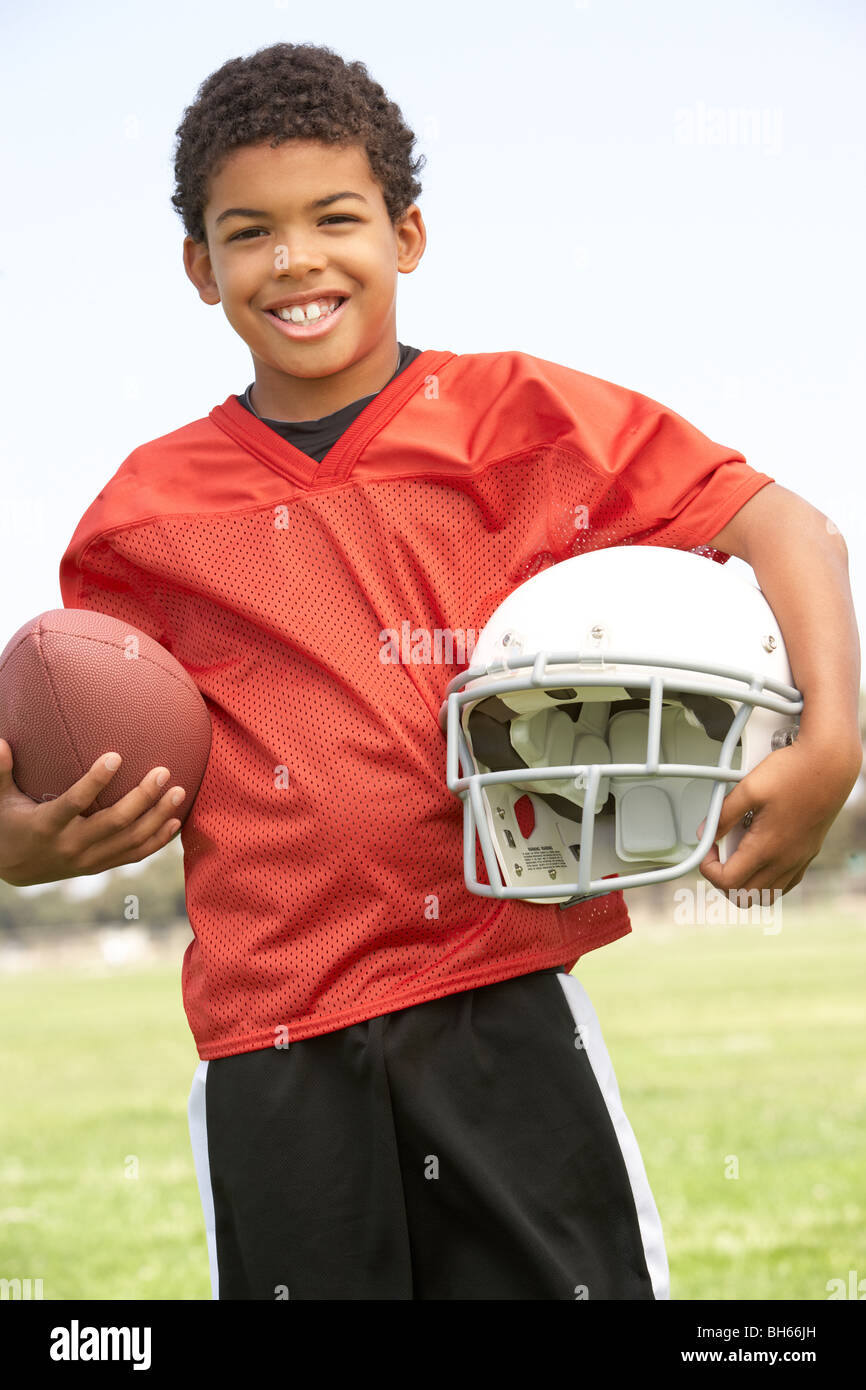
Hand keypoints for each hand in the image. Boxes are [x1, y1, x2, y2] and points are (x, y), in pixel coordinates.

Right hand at [0, 739, 185, 887]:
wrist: (13, 868)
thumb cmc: (6, 822)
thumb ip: (0, 771)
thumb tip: (0, 742)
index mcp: (46, 825)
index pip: (75, 802)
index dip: (96, 781)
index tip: (116, 755)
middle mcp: (70, 846)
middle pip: (114, 823)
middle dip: (142, 798)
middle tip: (163, 772)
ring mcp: (87, 860)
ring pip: (130, 841)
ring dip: (157, 817)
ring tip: (178, 791)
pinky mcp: (99, 866)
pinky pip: (133, 856)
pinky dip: (156, 841)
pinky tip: (175, 822)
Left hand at [696, 736, 861, 898]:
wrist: (830, 765)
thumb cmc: (794, 772)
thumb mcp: (748, 788)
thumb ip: (722, 814)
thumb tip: (705, 832)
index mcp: (766, 848)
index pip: (727, 882)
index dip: (708, 868)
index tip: (707, 849)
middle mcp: (785, 861)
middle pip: (745, 897)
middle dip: (723, 881)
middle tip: (718, 855)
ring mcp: (799, 860)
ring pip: (766, 895)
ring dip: (745, 884)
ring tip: (737, 857)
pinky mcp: (809, 854)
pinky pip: (785, 884)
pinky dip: (767, 880)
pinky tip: (760, 856)